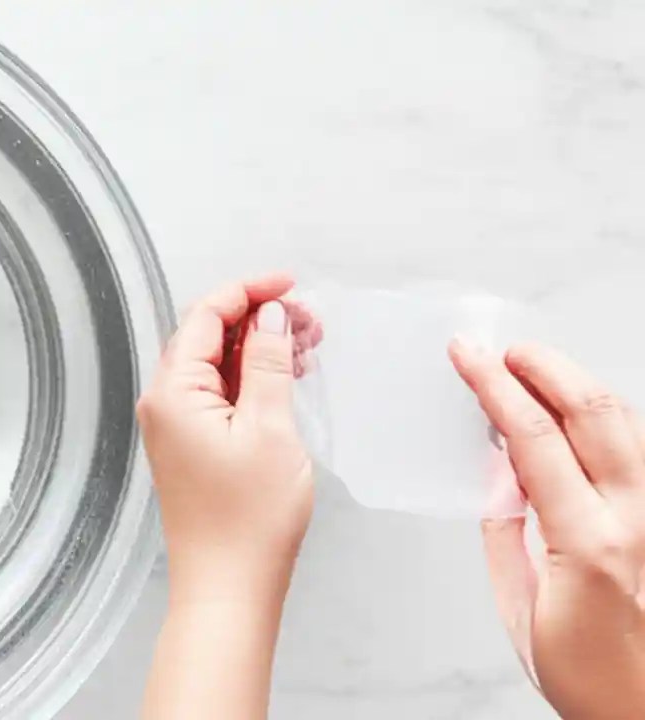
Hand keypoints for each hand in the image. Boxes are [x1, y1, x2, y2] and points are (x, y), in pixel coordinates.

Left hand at [137, 273, 315, 602]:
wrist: (227, 587)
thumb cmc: (247, 521)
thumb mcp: (271, 428)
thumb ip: (267, 363)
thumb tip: (269, 316)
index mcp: (173, 391)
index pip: (205, 314)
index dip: (249, 291)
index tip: (290, 285)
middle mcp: (164, 403)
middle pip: (207, 335)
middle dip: (258, 318)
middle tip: (309, 321)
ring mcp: (175, 425)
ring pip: (215, 364)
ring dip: (258, 348)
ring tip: (307, 346)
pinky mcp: (191, 444)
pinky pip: (217, 393)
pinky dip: (251, 378)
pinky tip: (286, 377)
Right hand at [451, 341, 644, 719]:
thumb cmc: (591, 681)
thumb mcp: (520, 613)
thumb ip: (506, 536)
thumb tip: (500, 480)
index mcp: (589, 545)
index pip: (536, 439)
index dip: (496, 387)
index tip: (468, 356)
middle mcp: (639, 521)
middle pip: (596, 411)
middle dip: (545, 366)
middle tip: (503, 350)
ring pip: (628, 423)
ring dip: (577, 387)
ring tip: (535, 372)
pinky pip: (639, 452)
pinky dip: (603, 422)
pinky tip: (576, 420)